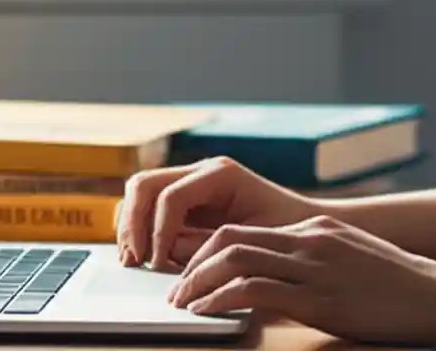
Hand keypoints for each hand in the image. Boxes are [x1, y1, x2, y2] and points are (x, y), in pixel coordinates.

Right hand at [116, 156, 319, 270]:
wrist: (305, 226)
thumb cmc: (288, 233)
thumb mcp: (253, 241)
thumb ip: (209, 246)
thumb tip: (165, 255)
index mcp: (221, 174)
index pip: (171, 195)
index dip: (158, 231)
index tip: (157, 264)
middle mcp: (201, 171)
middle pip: (145, 184)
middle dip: (133, 224)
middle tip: (133, 262)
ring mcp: (190, 182)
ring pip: (140, 192)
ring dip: (130, 226)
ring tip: (132, 262)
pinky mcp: (185, 201)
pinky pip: (149, 207)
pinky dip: (139, 229)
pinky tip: (142, 257)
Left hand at [166, 215, 435, 345]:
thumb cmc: (398, 289)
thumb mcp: (350, 262)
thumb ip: (314, 262)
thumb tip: (277, 280)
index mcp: (314, 229)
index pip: (244, 231)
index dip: (207, 252)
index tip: (189, 275)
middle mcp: (308, 239)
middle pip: (229, 238)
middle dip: (192, 264)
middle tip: (174, 291)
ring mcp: (313, 264)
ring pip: (234, 259)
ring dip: (198, 282)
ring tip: (182, 304)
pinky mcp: (318, 294)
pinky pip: (253, 289)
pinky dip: (220, 299)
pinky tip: (207, 313)